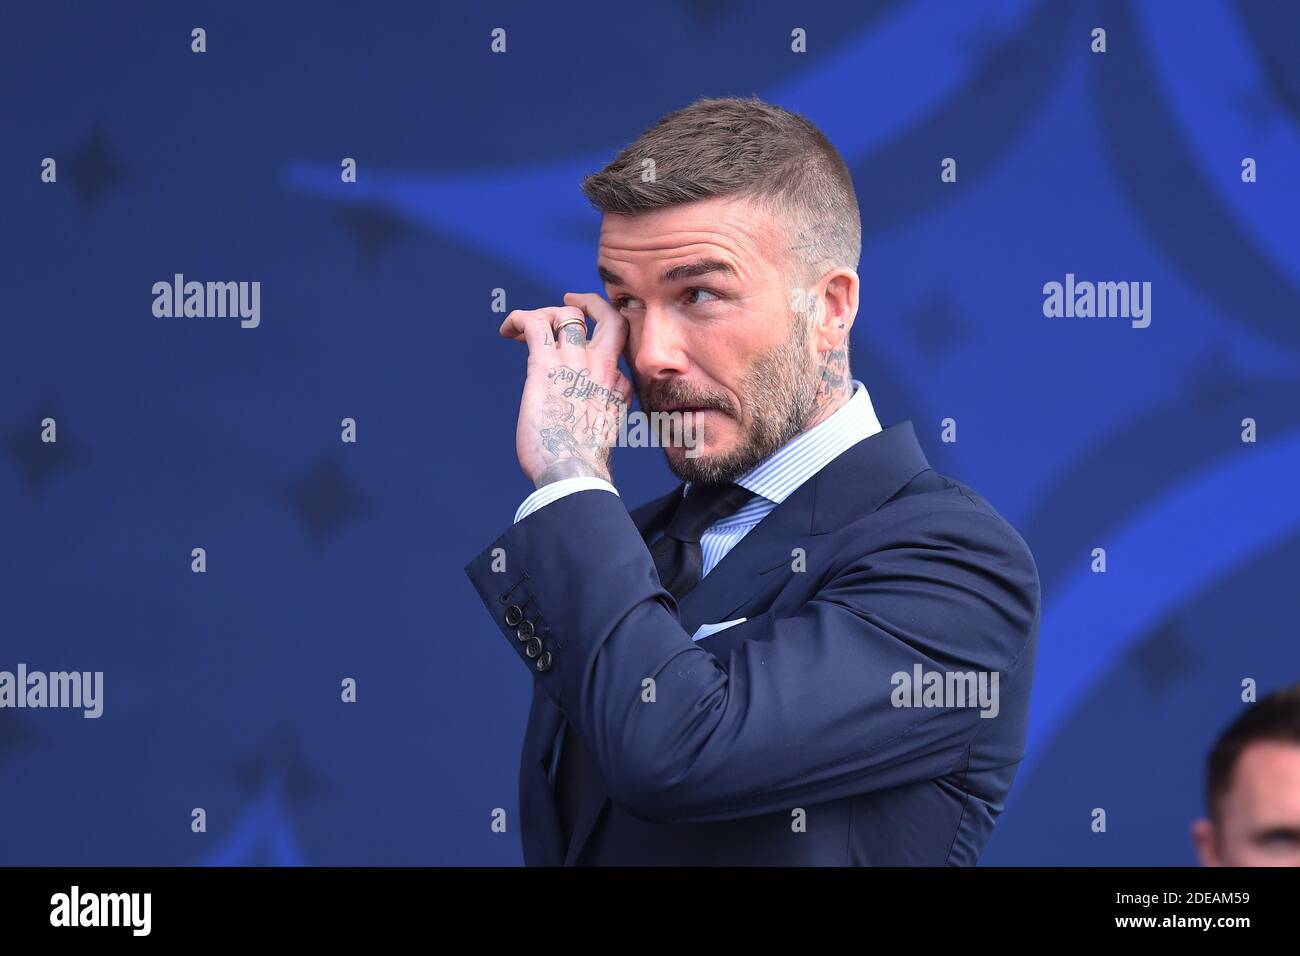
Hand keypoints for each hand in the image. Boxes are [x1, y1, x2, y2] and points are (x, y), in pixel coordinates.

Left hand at [499, 292, 632, 488]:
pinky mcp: (545, 366)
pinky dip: (519, 318)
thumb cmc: (583, 465)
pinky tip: (507, 330)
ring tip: (524, 328)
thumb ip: (605, 414)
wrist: (574, 472)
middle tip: (570, 303)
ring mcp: (575, 364)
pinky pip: (535, 324)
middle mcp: (602, 368)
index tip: (576, 351)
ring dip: (545, 314)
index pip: (615, 352)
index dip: (594, 345)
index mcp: (616, 386)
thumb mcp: (605, 435)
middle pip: (609, 318)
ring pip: (568, 315)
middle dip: (590, 304)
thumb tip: (597, 412)